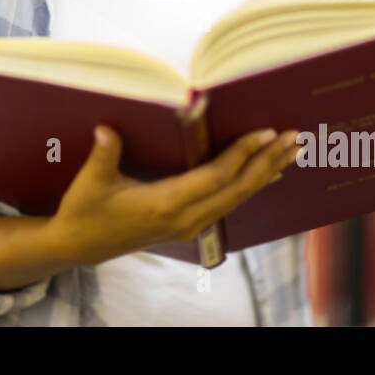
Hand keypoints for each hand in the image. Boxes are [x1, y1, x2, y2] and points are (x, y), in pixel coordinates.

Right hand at [47, 125, 300, 265]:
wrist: (80, 246)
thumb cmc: (84, 212)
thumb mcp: (91, 183)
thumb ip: (104, 155)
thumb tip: (107, 128)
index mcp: (166, 205)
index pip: (216, 177)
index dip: (242, 154)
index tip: (265, 133)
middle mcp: (185, 218)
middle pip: (237, 189)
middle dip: (267, 162)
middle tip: (294, 138)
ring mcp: (189, 225)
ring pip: (237, 198)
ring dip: (265, 173)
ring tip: (290, 152)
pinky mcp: (187, 225)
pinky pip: (228, 203)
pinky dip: (250, 186)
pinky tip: (266, 175)